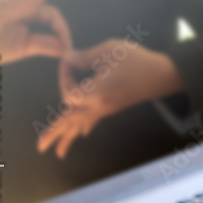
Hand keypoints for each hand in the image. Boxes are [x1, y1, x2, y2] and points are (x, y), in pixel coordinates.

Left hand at [37, 40, 185, 157]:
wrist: (162, 74)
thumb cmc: (138, 60)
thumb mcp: (111, 50)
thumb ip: (85, 56)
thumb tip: (68, 58)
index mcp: (96, 93)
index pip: (68, 92)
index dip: (63, 76)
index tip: (70, 59)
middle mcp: (98, 105)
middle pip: (70, 122)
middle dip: (55, 133)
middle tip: (40, 148)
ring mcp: (106, 109)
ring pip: (82, 125)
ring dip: (68, 137)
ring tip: (58, 153)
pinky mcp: (113, 108)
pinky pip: (94, 121)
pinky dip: (85, 128)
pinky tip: (82, 134)